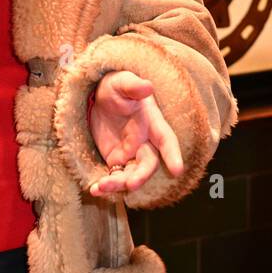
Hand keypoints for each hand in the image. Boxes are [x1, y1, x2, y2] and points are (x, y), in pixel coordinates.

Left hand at [87, 70, 183, 196]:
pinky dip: (105, 186)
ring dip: (119, 184)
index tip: (177, 170)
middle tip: (131, 184)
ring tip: (101, 187)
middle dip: (141, 175)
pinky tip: (94, 189)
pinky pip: (114, 176)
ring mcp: (130, 153)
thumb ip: (133, 86)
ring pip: (130, 174)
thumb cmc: (116, 87)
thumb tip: (147, 87)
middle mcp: (144, 142)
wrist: (98, 96)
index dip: (172, 154)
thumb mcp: (122, 82)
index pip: (165, 139)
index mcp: (151, 122)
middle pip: (148, 163)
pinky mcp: (115, 160)